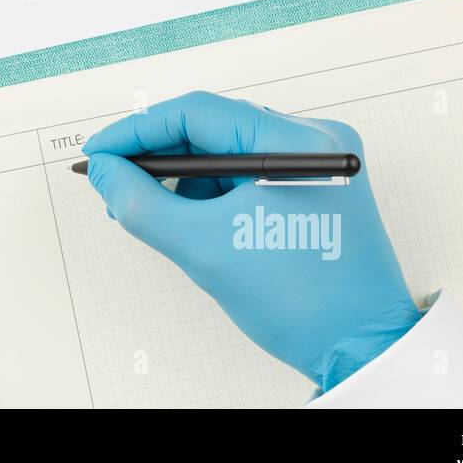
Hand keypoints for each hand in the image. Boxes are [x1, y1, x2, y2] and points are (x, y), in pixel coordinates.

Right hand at [83, 92, 419, 390]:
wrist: (362, 349)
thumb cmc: (303, 303)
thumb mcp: (203, 249)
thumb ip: (141, 203)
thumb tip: (105, 172)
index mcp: (297, 142)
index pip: (198, 113)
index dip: (138, 131)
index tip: (100, 152)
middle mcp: (314, 138)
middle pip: (214, 127)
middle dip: (158, 156)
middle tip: (113, 181)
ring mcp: (318, 161)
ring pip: (228, 151)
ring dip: (183, 177)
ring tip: (150, 211)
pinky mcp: (315, 184)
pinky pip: (248, 173)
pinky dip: (212, 192)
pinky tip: (187, 219)